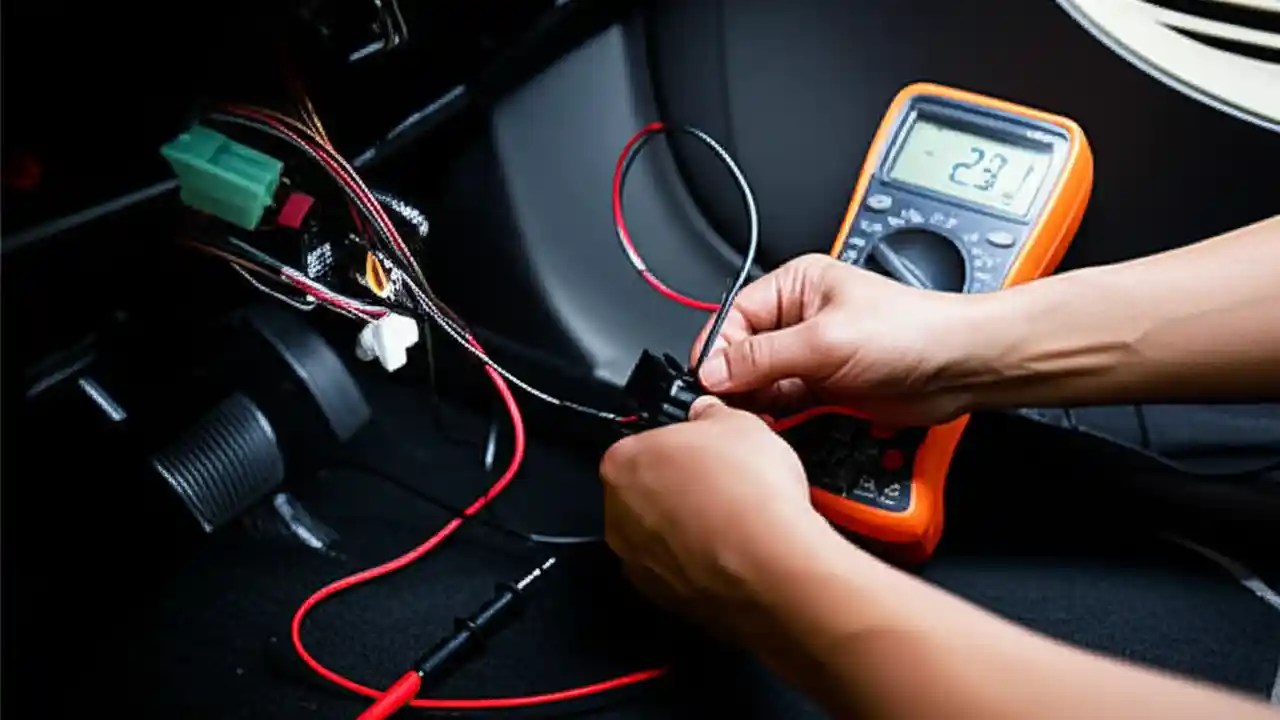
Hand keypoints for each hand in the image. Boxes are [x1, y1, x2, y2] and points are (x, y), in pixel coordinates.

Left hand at [599, 397, 831, 628]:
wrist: (773, 566)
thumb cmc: (749, 496)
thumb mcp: (739, 422)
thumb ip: (711, 415)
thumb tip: (709, 415)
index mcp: (622, 463)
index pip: (640, 445)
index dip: (676, 445)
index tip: (700, 449)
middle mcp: (618, 516)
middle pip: (643, 493)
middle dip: (677, 488)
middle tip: (720, 483)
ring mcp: (637, 562)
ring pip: (659, 536)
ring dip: (687, 527)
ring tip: (734, 520)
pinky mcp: (663, 599)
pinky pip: (678, 572)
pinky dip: (699, 563)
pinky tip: (733, 554)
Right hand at [692, 254, 988, 425]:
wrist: (960, 367)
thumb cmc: (912, 331)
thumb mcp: (825, 341)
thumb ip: (763, 357)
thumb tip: (715, 370)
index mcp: (796, 286)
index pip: (734, 315)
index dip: (718, 350)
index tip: (708, 382)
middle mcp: (800, 319)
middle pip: (742, 352)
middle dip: (733, 380)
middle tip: (725, 406)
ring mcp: (812, 356)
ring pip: (760, 383)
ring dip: (753, 403)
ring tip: (748, 419)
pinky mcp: (825, 389)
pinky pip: (784, 405)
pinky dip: (774, 418)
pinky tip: (770, 428)